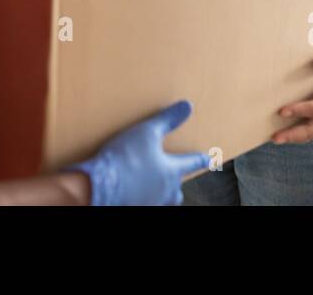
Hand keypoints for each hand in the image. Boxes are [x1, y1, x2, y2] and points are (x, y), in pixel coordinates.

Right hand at [68, 100, 209, 204]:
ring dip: (161, 192)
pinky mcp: (134, 207)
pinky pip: (144, 202)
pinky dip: (143, 196)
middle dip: (177, 184)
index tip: (210, 159)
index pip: (191, 163)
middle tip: (176, 179)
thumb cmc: (127, 156)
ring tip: (154, 186)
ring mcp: (150, 202)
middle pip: (176, 190)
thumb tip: (188, 106)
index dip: (201, 159)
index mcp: (171, 171)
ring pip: (162, 200)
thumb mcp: (147, 132)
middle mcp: (164, 190)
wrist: (102, 184)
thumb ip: (167, 120)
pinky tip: (135, 192)